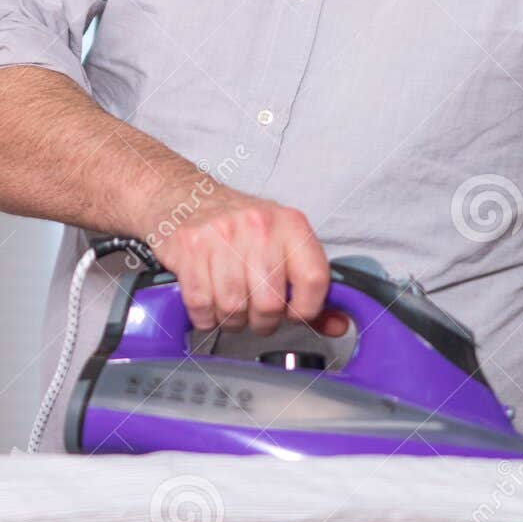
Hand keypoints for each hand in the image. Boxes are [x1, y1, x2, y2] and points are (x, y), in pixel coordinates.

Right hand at [137, 188, 331, 336]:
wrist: (185, 196)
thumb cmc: (238, 226)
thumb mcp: (282, 243)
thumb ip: (309, 287)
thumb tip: (337, 325)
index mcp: (290, 224)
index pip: (314, 280)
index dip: (306, 309)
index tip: (293, 313)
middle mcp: (258, 225)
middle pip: (270, 303)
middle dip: (263, 321)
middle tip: (256, 314)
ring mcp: (220, 236)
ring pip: (233, 308)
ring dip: (231, 320)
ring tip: (231, 307)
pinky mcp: (188, 248)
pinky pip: (201, 304)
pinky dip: (205, 316)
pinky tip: (208, 304)